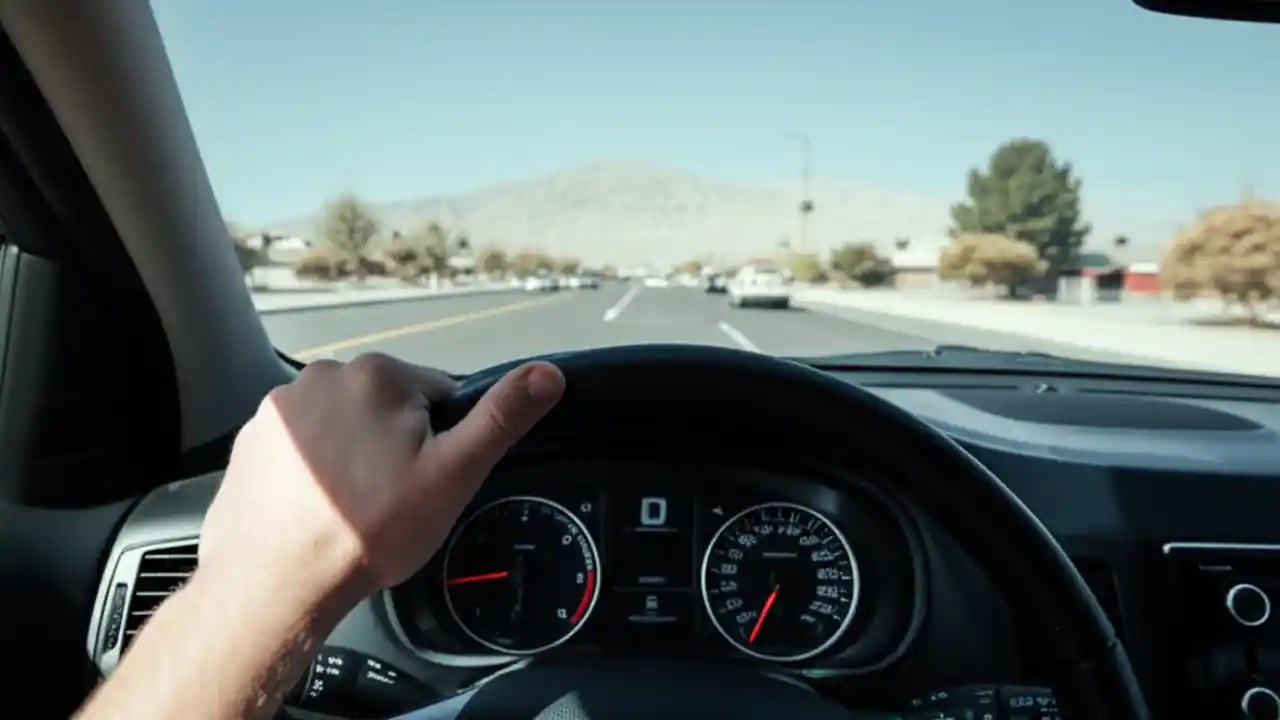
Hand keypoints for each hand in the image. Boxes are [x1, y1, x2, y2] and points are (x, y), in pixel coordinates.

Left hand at [198, 353, 564, 613]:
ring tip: (350, 505)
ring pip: (343, 424)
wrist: (276, 582)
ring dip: (352, 454)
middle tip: (389, 497)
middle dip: (395, 445)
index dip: (441, 442)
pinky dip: (312, 468)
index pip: (438, 395)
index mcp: (380, 374)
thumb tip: (548, 373)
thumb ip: (501, 418)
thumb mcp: (454, 475)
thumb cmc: (371, 529)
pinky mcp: (250, 439)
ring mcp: (279, 407)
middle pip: (388, 407)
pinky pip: (302, 444)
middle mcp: (323, 375)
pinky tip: (316, 505)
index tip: (424, 479)